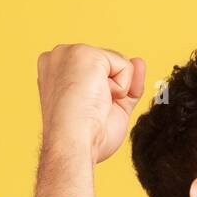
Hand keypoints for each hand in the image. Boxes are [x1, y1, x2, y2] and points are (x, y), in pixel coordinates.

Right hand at [36, 44, 145, 163]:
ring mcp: (69, 52)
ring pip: (118, 64)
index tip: (88, 110)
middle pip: (109, 65)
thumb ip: (124, 84)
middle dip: (113, 90)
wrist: (73, 144)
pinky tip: (100, 97)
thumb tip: (139, 61)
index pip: (99, 72)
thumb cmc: (86, 136)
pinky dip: (121, 87)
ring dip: (116, 90)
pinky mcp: (85, 53)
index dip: (107, 93)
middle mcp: (59, 56)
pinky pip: (125, 66)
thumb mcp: (110, 107)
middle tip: (92, 109)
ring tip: (94, 104)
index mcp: (57, 71)